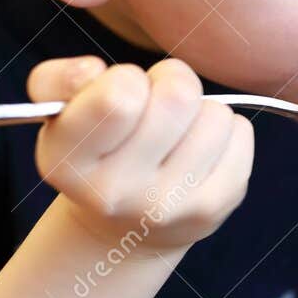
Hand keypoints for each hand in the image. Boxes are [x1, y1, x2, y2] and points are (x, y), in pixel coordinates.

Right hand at [28, 56, 253, 252]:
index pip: (119, 97)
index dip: (128, 79)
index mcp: (68, 163)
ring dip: (200, 110)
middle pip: (178, 95)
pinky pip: (240, 132)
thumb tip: (90, 70)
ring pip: (214, 113)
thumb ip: (57, 80)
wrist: (127, 228)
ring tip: (176, 133)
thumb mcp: (60, 116)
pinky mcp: (213, 207)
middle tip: (156, 106)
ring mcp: (168, 205)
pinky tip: (198, 152)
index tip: (123, 95)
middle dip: (171, 84)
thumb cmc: (97, 151)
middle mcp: (115, 193)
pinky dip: (226, 132)